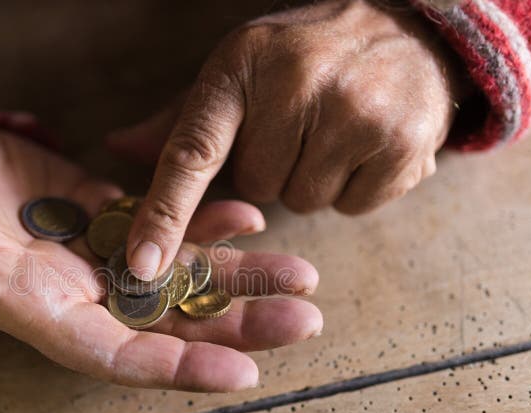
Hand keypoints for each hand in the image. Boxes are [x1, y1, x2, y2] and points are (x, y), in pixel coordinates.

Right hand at [0, 122, 322, 391]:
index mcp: (40, 311)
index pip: (117, 355)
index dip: (177, 369)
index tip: (242, 373)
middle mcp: (78, 295)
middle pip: (169, 324)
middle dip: (236, 324)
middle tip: (303, 320)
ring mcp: (95, 257)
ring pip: (180, 278)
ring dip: (238, 277)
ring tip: (299, 274)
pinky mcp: (102, 218)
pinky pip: (167, 229)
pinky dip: (206, 224)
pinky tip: (248, 216)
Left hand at [109, 0, 469, 280]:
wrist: (410, 29)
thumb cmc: (307, 54)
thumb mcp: (241, 68)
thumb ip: (182, 117)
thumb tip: (120, 147)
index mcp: (243, 64)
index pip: (194, 150)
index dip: (165, 213)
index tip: (142, 264)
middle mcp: (298, 84)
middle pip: (254, 187)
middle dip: (270, 169)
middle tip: (297, 126)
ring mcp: (355, 113)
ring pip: (301, 202)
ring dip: (310, 180)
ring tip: (333, 131)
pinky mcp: (401, 144)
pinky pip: (351, 207)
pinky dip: (352, 188)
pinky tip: (365, 145)